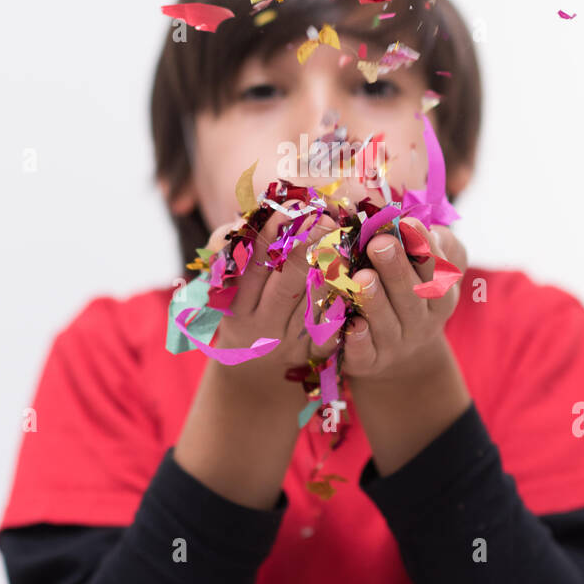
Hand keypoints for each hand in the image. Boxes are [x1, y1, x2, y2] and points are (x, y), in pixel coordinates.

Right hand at [205, 203, 342, 392]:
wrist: (253, 375)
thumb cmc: (242, 313)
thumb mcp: (225, 287)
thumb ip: (230, 251)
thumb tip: (240, 219)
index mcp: (237, 307)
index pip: (253, 267)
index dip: (271, 237)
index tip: (289, 209)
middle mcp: (263, 327)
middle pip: (286, 286)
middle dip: (306, 251)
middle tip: (326, 221)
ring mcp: (291, 343)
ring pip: (314, 306)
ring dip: (332, 274)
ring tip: (346, 243)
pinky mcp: (316, 355)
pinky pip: (334, 329)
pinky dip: (345, 305)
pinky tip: (358, 280)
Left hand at [341, 217, 466, 384]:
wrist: (399, 355)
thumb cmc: (408, 293)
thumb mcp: (430, 269)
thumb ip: (433, 244)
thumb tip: (422, 220)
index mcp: (441, 294)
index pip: (438, 270)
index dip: (424, 248)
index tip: (408, 223)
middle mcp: (421, 322)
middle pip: (413, 296)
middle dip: (397, 268)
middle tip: (380, 243)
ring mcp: (395, 345)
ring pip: (387, 324)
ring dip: (375, 301)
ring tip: (362, 277)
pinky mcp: (369, 364)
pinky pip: (365, 355)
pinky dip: (358, 342)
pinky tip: (351, 325)